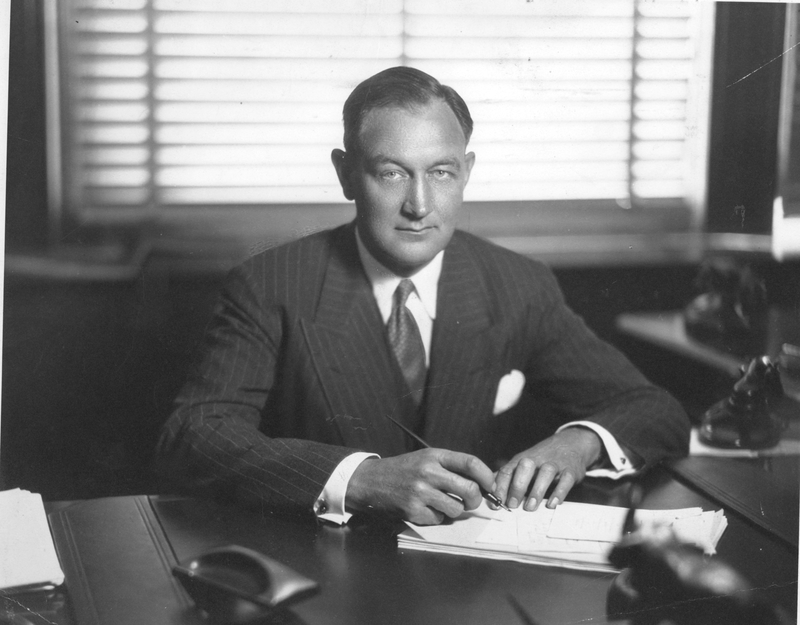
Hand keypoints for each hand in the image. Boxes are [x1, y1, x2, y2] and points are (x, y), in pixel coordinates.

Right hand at [345, 449, 494, 524]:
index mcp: (434, 456)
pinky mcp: (413, 510)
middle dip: (475, 499)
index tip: (490, 486)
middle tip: (470, 501)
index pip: (470, 462)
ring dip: (454, 510)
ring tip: (441, 503)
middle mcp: (428, 472)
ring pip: (457, 508)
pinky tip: (424, 508)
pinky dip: (436, 517)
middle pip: (469, 489)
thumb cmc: (403, 470)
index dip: (486, 476)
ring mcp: (420, 492)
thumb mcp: (426, 458)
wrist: (370, 481)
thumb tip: (481, 483)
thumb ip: (450, 467)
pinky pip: (439, 519)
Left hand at [493, 427, 602, 510]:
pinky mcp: (570, 470)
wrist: (570, 444)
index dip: (500, 486)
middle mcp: (536, 460)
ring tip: (530, 507)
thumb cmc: (541, 459)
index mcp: (521, 460)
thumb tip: (486, 489)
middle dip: (517, 486)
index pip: (507, 470)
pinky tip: (552, 504)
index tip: (495, 503)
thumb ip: (507, 476)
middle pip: (524, 467)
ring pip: (545, 472)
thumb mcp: (522, 464)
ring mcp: (554, 464)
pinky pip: (566, 479)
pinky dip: (559, 492)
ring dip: (537, 490)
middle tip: (513, 505)